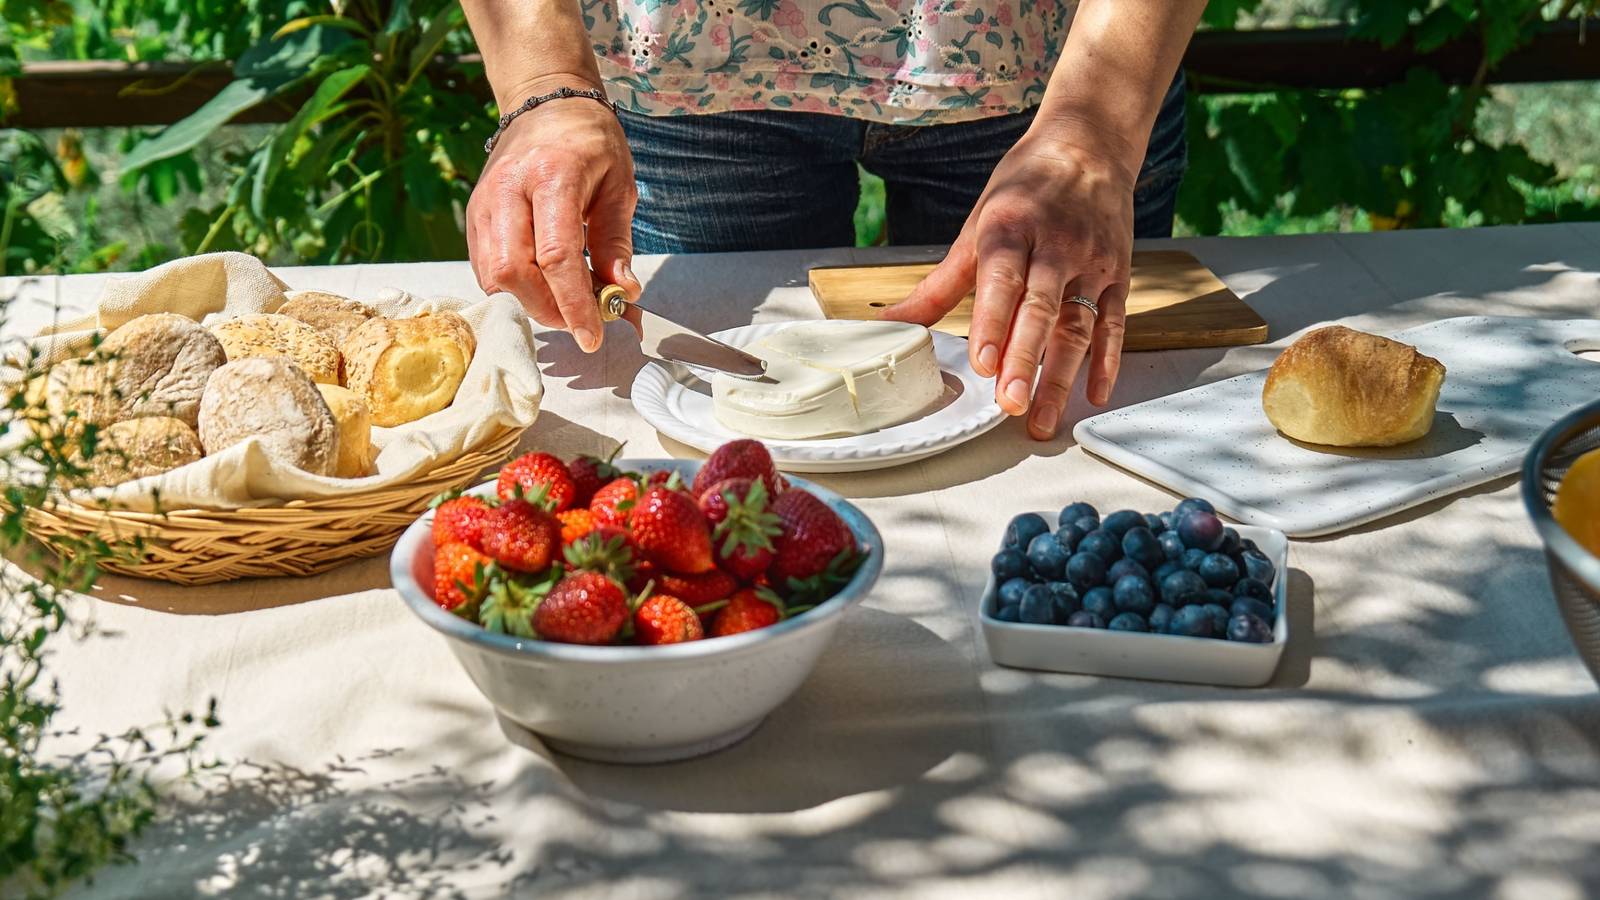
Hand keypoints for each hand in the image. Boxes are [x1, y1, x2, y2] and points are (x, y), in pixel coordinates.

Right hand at [466, 81, 639, 351]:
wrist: (545, 104)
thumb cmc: (590, 143)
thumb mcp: (619, 186)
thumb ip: (616, 241)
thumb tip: (622, 292)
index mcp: (551, 176)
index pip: (555, 256)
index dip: (573, 304)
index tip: (592, 336)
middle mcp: (507, 190)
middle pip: (512, 271)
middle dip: (547, 309)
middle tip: (580, 320)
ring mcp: (484, 204)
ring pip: (493, 275)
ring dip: (530, 303)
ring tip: (566, 304)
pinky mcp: (474, 216)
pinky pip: (486, 268)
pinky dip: (515, 289)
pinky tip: (543, 287)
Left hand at [882, 130, 1136, 438]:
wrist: (1090, 145)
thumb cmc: (1025, 189)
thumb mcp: (977, 227)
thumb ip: (939, 284)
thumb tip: (891, 323)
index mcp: (1011, 228)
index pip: (1001, 280)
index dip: (992, 322)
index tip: (983, 364)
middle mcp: (1055, 245)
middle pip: (1041, 308)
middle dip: (1025, 358)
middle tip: (1010, 403)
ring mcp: (1091, 261)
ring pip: (1078, 324)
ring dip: (1061, 376)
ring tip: (1041, 418)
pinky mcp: (1120, 274)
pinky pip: (1115, 323)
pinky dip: (1107, 361)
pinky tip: (1094, 395)